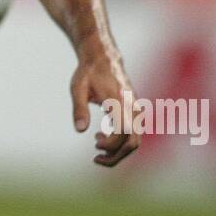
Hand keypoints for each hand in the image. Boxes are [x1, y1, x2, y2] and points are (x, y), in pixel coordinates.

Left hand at [70, 39, 138, 167]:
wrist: (104, 58)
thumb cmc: (88, 73)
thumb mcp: (78, 88)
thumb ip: (79, 108)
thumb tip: (80, 130)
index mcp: (120, 102)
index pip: (123, 132)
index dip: (110, 144)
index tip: (94, 140)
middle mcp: (133, 108)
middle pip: (133, 143)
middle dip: (115, 156)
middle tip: (96, 157)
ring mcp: (137, 110)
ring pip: (135, 141)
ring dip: (118, 151)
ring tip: (97, 146)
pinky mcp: (135, 112)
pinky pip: (134, 135)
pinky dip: (121, 143)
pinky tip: (103, 137)